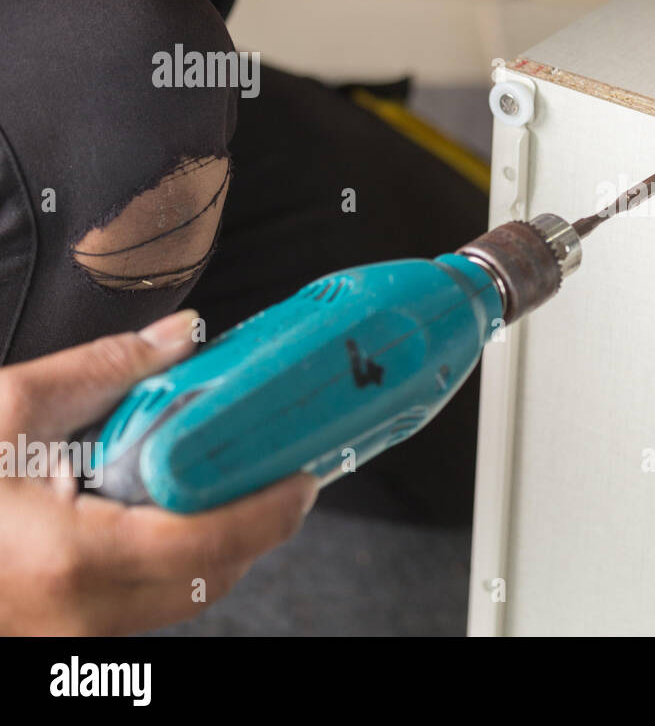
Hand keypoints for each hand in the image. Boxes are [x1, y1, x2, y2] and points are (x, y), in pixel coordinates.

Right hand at [0, 310, 316, 634]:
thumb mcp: (9, 407)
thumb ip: (109, 369)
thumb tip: (187, 335)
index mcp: (75, 557)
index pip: (213, 544)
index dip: (273, 509)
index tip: (306, 472)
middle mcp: (83, 614)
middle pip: (213, 578)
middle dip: (258, 523)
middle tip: (278, 463)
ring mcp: (72, 638)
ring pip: (184, 599)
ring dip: (221, 544)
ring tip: (229, 478)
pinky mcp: (63, 638)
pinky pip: (147, 605)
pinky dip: (177, 563)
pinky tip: (170, 511)